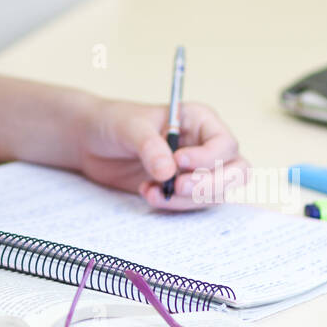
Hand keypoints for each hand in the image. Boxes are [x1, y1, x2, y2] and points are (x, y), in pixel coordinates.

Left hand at [70, 96, 250, 209]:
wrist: (90, 142)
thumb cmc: (114, 122)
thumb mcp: (129, 127)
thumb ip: (150, 146)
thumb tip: (168, 172)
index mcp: (200, 121)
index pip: (225, 144)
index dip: (208, 157)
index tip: (179, 161)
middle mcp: (204, 146)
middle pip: (236, 172)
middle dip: (210, 184)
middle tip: (177, 186)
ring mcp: (195, 170)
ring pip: (215, 194)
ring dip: (186, 199)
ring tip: (151, 190)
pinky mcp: (181, 190)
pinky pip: (192, 205)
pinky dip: (173, 205)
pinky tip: (147, 193)